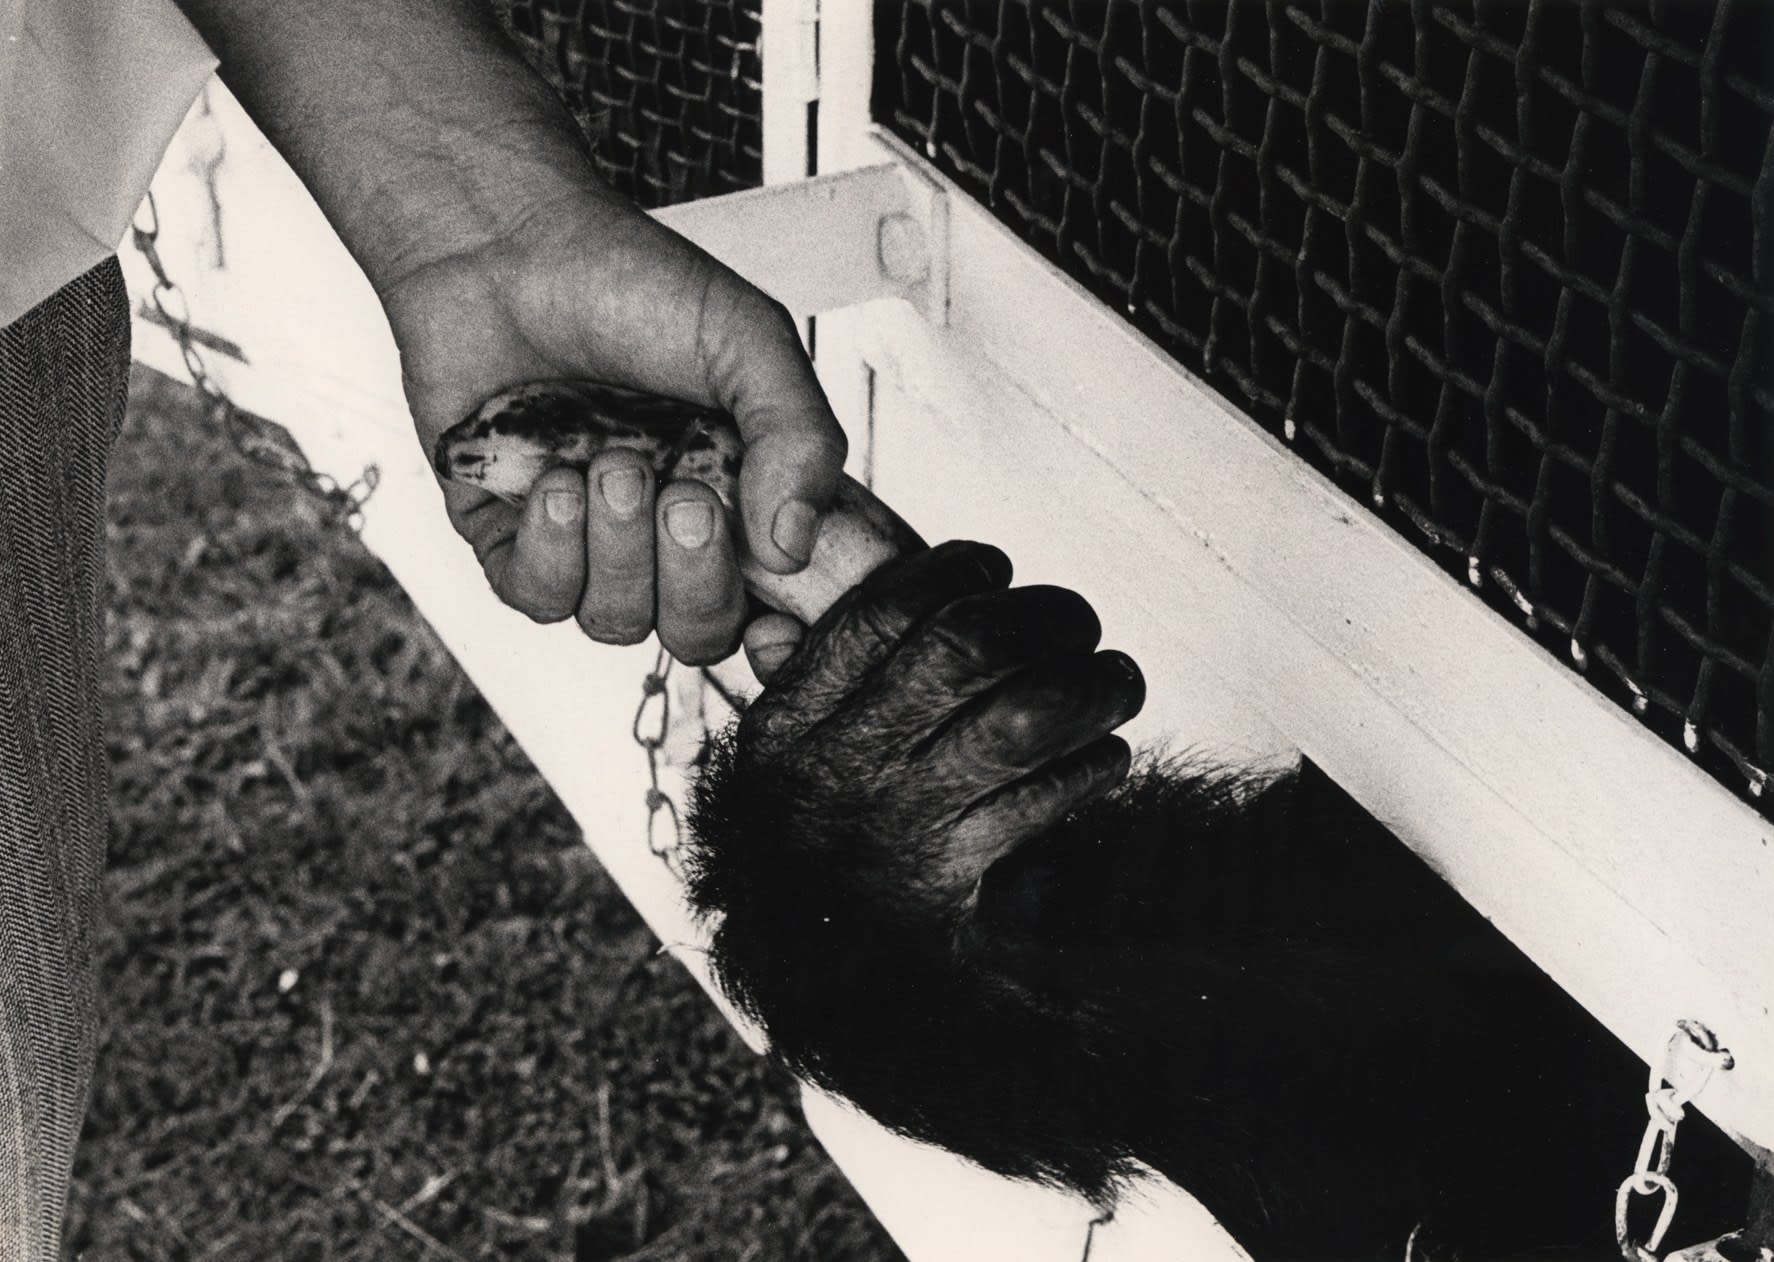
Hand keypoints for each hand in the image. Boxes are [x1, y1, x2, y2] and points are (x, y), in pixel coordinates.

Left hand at [384, 191, 845, 664]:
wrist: (506, 243)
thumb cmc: (630, 283)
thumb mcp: (748, 343)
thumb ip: (796, 437)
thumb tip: (793, 545)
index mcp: (744, 497)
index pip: (779, 608)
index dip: (784, 639)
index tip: (778, 621)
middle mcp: (669, 534)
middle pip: (700, 630)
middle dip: (693, 576)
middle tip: (682, 495)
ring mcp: (591, 542)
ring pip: (617, 622)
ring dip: (618, 551)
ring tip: (606, 462)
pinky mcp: (511, 539)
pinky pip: (537, 599)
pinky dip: (550, 551)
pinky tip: (553, 482)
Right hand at [705, 541, 1145, 918]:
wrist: (811, 972)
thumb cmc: (815, 834)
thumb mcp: (787, 751)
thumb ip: (827, 664)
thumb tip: (889, 571)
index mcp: (792, 717)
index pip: (881, 610)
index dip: (954, 570)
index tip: (994, 567)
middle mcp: (839, 762)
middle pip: (966, 646)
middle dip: (1045, 616)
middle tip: (1079, 624)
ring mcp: (896, 821)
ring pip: (1024, 720)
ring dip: (1092, 688)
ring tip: (1117, 682)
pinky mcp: (952, 878)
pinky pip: (1044, 802)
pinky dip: (1091, 768)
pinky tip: (1104, 756)